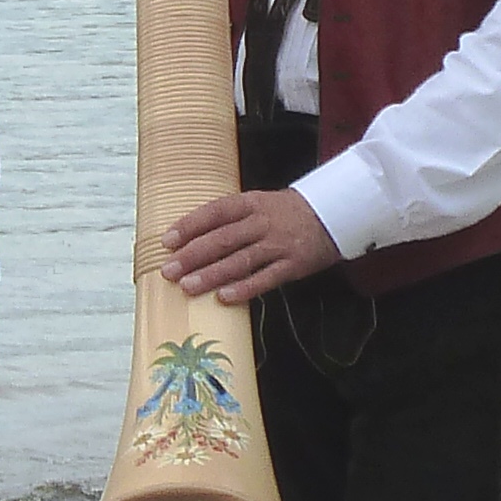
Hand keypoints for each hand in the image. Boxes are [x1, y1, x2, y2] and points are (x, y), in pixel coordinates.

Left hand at [163, 186, 339, 304]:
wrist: (333, 213)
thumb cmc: (286, 212)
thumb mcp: (258, 204)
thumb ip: (230, 219)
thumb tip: (191, 237)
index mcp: (250, 203)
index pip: (215, 212)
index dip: (189, 226)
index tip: (167, 241)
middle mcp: (262, 222)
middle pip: (222, 238)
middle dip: (192, 255)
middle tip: (168, 271)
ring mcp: (278, 244)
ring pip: (240, 260)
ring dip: (211, 274)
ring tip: (187, 287)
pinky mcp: (293, 265)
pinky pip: (265, 279)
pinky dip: (244, 288)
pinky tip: (224, 298)